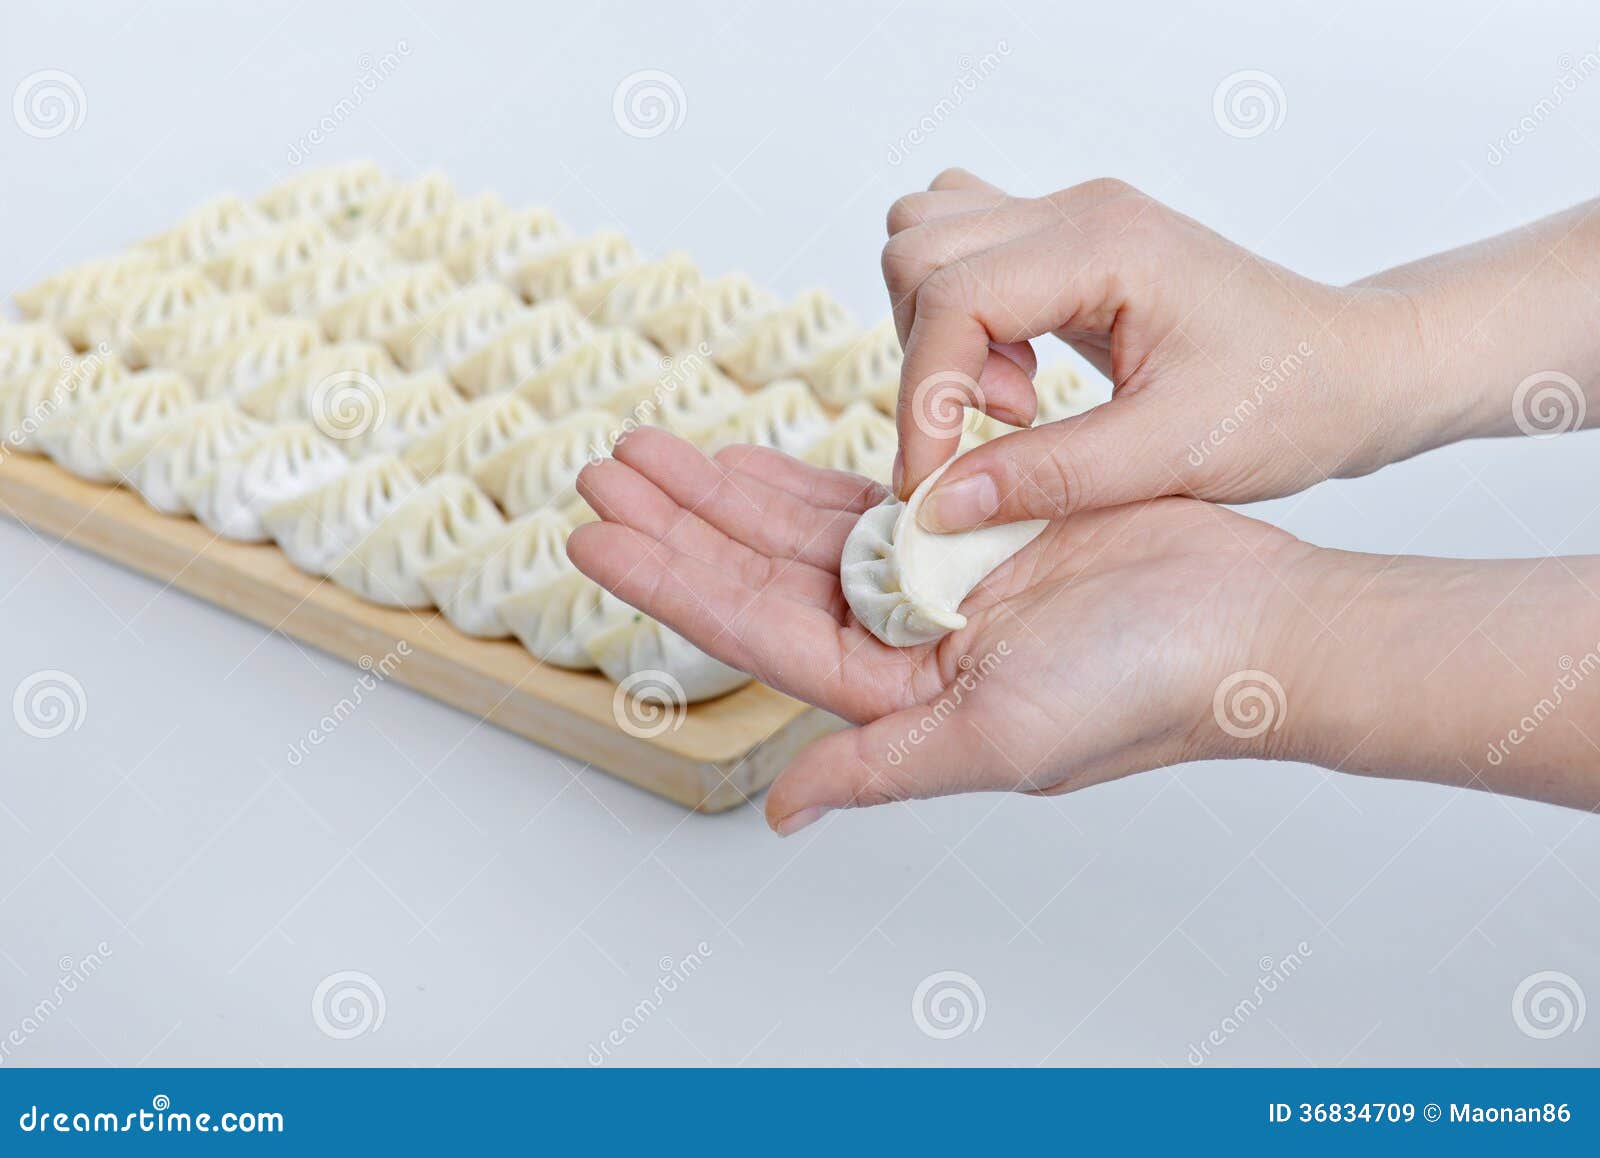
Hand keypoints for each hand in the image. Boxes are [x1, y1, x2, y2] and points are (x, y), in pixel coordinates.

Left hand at [568, 428, 1320, 833]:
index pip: (752, 630)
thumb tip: (783, 818)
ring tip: (650, 449)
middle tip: (600, 470)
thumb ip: (880, 768)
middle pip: (759, 571)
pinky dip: (808, 472)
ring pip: (802, 526)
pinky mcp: (974, 523)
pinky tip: (749, 455)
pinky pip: (870, 491)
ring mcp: (934, 577)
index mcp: (894, 692)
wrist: (1248, 621)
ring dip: (725, 489)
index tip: (597, 536)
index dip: (669, 582)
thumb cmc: (1144, 689)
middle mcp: (901, 638)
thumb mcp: (999, 739)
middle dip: (676, 521)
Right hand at [883, 169, 1435, 530]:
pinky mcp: (1067, 248)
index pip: (953, 295)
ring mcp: (1071, 220)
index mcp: (1109, 244)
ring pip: (927, 241)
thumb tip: (937, 505)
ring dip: (938, 331)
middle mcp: (1079, 210)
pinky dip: (960, 320)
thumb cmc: (1291, 402)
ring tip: (1013, 399)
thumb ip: (1046, 477)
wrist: (1355, 371)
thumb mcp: (1170, 458)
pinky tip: (1017, 377)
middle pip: (919, 251)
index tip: (930, 483)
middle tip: (1003, 425)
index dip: (925, 397)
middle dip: (930, 358)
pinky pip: (965, 256)